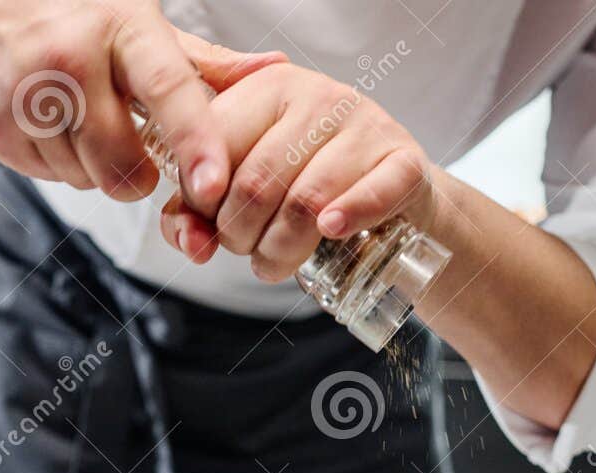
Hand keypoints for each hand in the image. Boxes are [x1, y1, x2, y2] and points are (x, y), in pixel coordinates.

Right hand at [0, 0, 281, 213]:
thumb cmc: (68, 14)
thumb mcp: (137, 24)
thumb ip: (204, 63)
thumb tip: (272, 73)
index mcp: (121, 27)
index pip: (169, 90)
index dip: (196, 143)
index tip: (214, 186)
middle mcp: (73, 56)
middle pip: (125, 163)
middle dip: (135, 173)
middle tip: (127, 143)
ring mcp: (28, 93)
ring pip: (87, 178)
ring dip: (92, 166)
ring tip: (76, 119)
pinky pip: (49, 177)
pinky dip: (57, 163)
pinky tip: (46, 122)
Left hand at [158, 62, 436, 280]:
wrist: (391, 193)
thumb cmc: (302, 187)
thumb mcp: (240, 187)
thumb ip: (194, 213)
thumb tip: (191, 242)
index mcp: (265, 88)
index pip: (214, 145)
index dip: (202, 201)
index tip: (211, 225)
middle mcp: (316, 96)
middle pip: (256, 182)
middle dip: (240, 235)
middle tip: (247, 251)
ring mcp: (365, 125)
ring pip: (306, 200)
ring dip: (282, 249)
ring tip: (276, 261)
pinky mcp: (404, 160)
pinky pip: (373, 192)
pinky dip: (348, 216)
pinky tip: (331, 232)